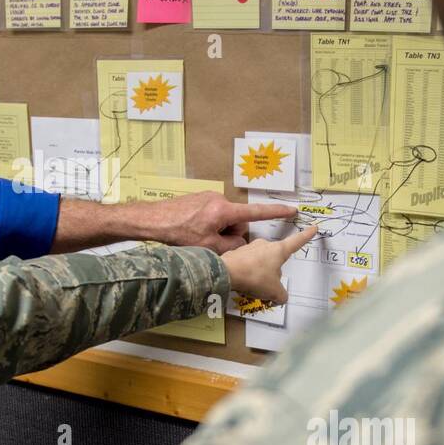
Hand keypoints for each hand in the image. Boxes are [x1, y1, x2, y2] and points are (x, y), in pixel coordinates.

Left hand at [148, 192, 297, 253]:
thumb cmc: (177, 233)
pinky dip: (207, 226)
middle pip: (236, 222)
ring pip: (223, 220)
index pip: (256, 212)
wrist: (151, 220)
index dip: (276, 212)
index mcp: (224, 210)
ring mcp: (208, 197)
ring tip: (196, 237)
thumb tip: (240, 244)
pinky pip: (212, 215)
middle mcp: (219, 199)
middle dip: (228, 235)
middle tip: (210, 245)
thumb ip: (232, 247)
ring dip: (216, 232)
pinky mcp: (199, 199)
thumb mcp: (209, 247)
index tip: (292, 209)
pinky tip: (191, 231)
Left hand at [221, 226, 318, 301]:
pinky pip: (247, 265)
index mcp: (278, 250)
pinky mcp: (236, 253)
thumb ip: (282, 295)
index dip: (306, 236)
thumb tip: (281, 297)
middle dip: (274, 272)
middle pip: (276, 259)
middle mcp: (265, 245)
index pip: (296, 242)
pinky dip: (248, 274)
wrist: (226, 272)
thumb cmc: (255, 277)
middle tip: (269, 287)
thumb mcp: (274, 291)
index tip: (313, 227)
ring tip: (254, 288)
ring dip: (260, 274)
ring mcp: (249, 247)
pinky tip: (243, 284)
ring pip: (261, 263)